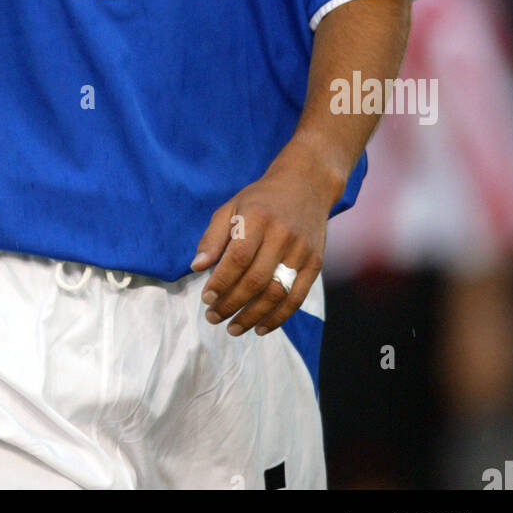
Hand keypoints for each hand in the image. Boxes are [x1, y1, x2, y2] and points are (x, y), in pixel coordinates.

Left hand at [191, 142, 339, 337]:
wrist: (306, 185)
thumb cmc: (261, 199)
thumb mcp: (231, 207)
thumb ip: (213, 237)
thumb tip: (197, 267)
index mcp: (258, 218)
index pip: (238, 257)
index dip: (221, 282)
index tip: (206, 298)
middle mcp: (282, 234)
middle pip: (256, 279)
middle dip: (232, 304)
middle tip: (213, 317)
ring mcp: (301, 250)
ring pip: (276, 293)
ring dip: (252, 316)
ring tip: (232, 328)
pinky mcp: (315, 263)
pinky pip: (296, 297)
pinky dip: (278, 317)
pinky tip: (260, 328)